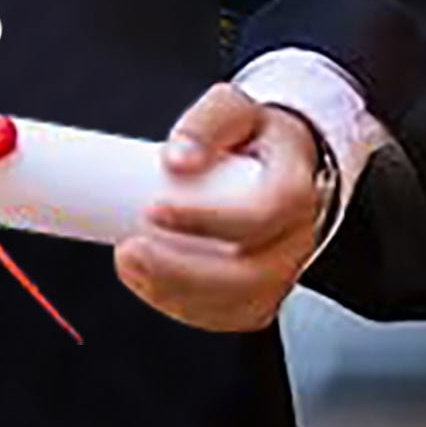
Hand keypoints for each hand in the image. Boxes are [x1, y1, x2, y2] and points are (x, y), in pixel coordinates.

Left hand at [113, 82, 323, 332]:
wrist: (277, 160)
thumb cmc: (253, 135)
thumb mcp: (232, 109)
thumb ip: (205, 123)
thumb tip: (177, 159)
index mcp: (295, 187)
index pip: (264, 214)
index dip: (209, 220)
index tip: (153, 208)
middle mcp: (298, 237)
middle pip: (254, 275)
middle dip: (184, 273)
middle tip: (129, 250)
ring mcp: (284, 271)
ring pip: (241, 306)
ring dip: (178, 295)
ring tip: (127, 263)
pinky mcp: (263, 293)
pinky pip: (231, 317)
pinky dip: (186, 309)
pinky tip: (148, 285)